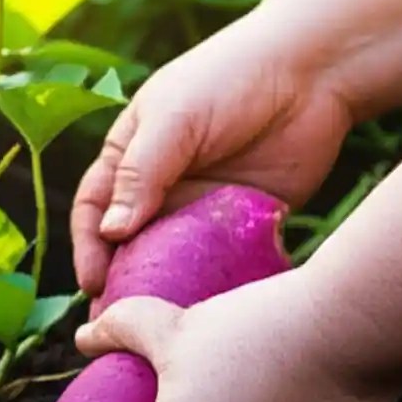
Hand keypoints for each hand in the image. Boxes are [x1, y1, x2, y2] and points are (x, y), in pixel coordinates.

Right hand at [71, 13, 354, 298]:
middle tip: (114, 324)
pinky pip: (220, 262)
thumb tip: (110, 232)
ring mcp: (201, 208)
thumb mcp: (173, 119)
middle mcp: (161, 188)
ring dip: (161, 294)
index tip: (92, 283)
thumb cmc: (229, 78)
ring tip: (155, 330)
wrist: (312, 72)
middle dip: (119, 284)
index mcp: (131, 157)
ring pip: (171, 261)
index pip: (95, 208)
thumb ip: (141, 173)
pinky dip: (210, 287)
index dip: (88, 246)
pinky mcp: (243, 224)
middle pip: (128, 245)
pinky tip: (206, 313)